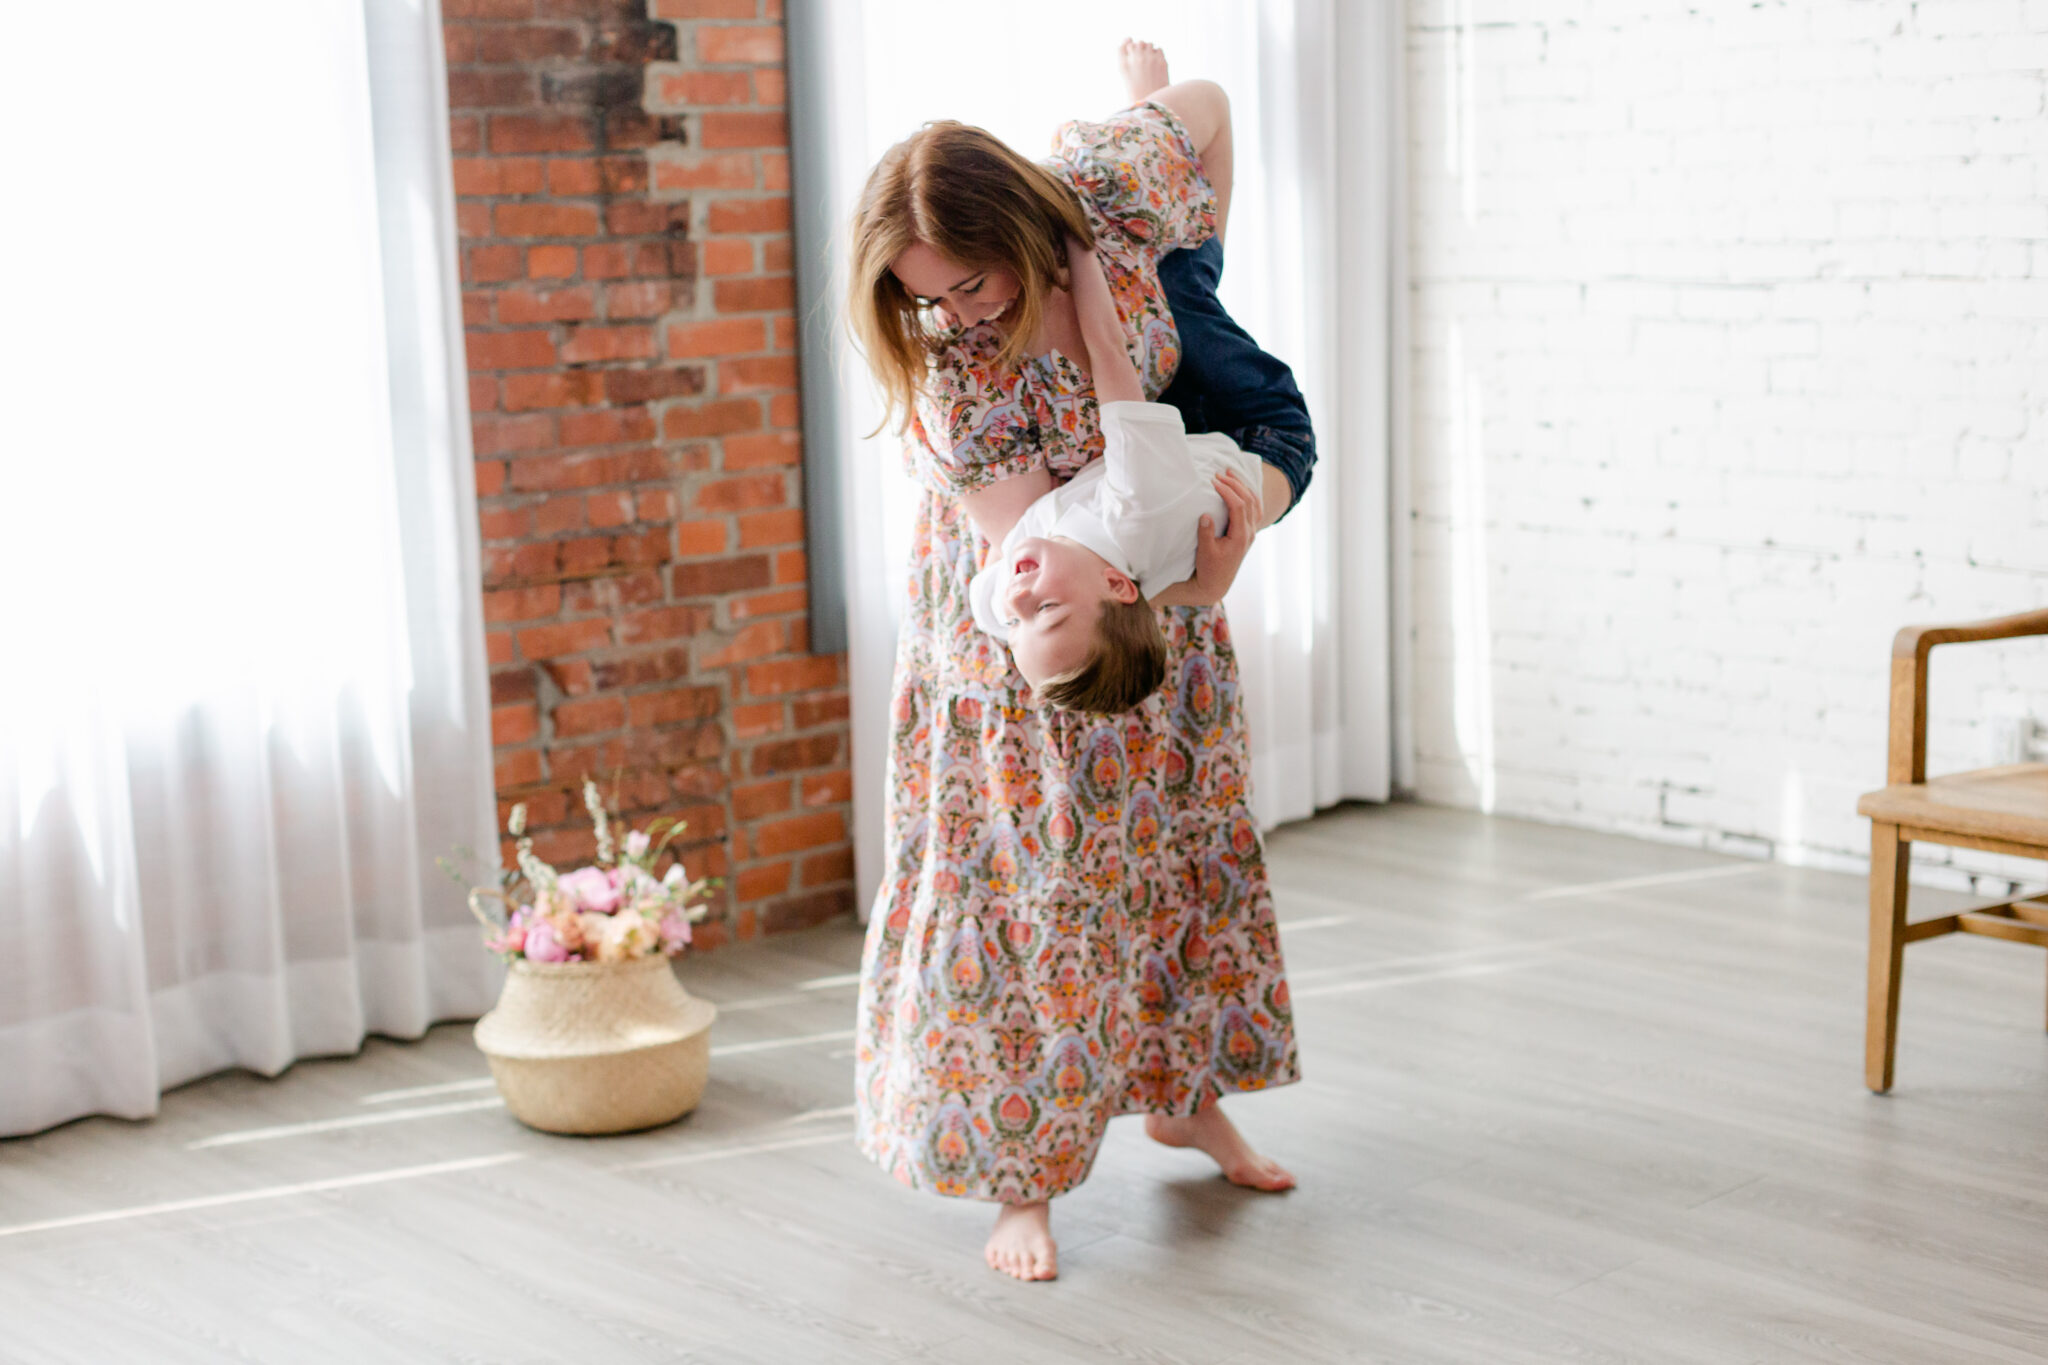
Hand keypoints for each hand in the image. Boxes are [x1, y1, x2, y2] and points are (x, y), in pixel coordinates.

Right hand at [1177, 470, 1259, 606]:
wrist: (1216, 583)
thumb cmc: (1209, 569)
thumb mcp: (1205, 552)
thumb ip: (1206, 533)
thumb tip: (1206, 515)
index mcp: (1241, 536)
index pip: (1238, 506)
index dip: (1227, 491)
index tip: (1213, 481)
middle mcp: (1250, 532)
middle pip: (1248, 500)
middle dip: (1234, 484)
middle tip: (1219, 473)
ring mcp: (1251, 533)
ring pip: (1254, 503)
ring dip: (1243, 487)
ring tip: (1231, 473)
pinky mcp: (1247, 533)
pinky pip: (1253, 509)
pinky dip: (1248, 495)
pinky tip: (1240, 488)